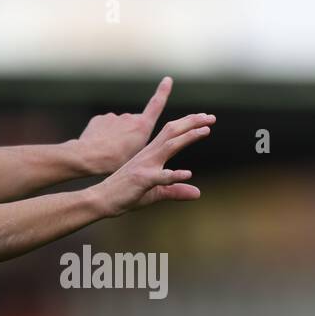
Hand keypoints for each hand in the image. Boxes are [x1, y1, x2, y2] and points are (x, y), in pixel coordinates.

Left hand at [76, 76, 173, 173]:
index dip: (163, 92)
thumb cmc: (114, 162)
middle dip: (130, 135)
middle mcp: (129, 117)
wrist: (89, 157)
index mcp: (142, 127)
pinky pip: (105, 127)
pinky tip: (99, 146)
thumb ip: (139, 142)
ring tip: (110, 151)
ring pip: (118, 127)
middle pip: (134, 125)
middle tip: (122, 152)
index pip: (156, 105)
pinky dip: (104, 135)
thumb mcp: (136, 157)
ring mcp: (113, 116)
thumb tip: (134, 136)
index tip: (167, 79)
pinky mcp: (100, 118)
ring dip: (116, 136)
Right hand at [94, 111, 214, 216]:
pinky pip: (159, 177)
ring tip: (205, 131)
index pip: (172, 133)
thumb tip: (198, 193)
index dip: (189, 124)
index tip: (206, 118)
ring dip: (187, 138)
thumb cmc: (128, 193)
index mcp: (152, 154)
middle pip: (172, 132)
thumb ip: (177, 190)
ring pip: (169, 147)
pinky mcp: (142, 181)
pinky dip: (173, 175)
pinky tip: (187, 174)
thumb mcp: (157, 193)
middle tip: (211, 117)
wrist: (103, 198)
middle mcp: (150, 155)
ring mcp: (145, 166)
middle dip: (192, 122)